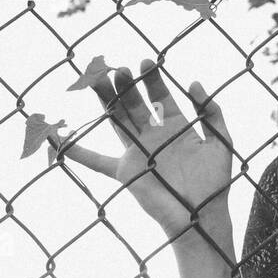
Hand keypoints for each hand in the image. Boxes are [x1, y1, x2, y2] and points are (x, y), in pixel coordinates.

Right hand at [51, 59, 233, 236]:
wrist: (203, 215)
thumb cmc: (215, 182)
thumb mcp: (221, 141)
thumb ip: (212, 112)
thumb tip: (194, 82)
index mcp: (176, 127)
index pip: (161, 96)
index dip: (153, 79)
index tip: (147, 61)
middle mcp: (153, 136)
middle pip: (134, 104)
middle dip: (126, 85)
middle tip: (118, 67)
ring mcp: (137, 152)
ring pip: (117, 120)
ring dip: (107, 100)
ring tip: (96, 77)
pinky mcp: (125, 171)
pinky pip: (96, 161)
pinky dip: (75, 151)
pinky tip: (56, 139)